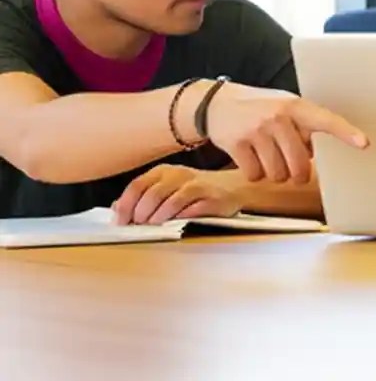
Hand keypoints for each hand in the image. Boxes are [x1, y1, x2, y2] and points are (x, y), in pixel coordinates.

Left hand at [112, 165, 244, 224]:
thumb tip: (117, 209)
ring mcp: (197, 185)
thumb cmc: (194, 192)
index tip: (120, 222)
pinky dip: (179, 219)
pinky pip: (192, 210)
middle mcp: (179, 175)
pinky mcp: (213, 198)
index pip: (137, 186)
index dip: (125, 205)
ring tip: (154, 229)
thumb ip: (142, 198)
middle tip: (139, 228)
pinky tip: (175, 225)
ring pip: (170, 202)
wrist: (233, 188)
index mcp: (163, 172)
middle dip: (141, 215)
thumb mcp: (166, 190)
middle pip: (152, 195)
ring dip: (158, 219)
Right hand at [202, 83, 367, 183]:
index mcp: (297, 106)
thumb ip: (304, 126)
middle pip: (300, 165)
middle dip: (296, 172)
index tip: (364, 143)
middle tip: (289, 161)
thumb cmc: (261, 109)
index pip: (327, 120)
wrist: (216, 103)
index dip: (346, 133)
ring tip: (266, 153)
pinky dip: (254, 172)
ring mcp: (256, 130)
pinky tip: (250, 155)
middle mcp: (278, 117)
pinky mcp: (236, 143)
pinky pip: (255, 175)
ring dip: (274, 172)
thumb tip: (316, 155)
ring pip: (278, 175)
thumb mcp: (286, 108)